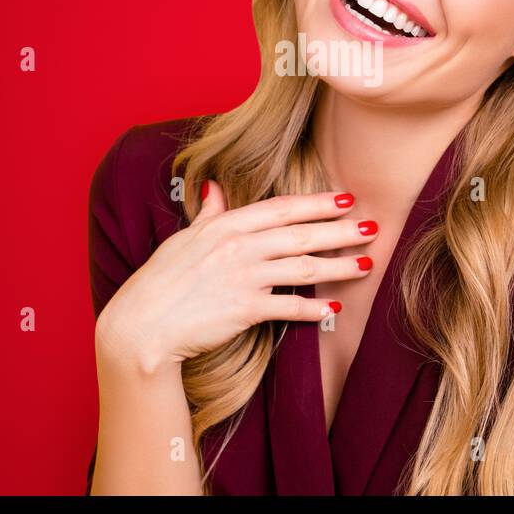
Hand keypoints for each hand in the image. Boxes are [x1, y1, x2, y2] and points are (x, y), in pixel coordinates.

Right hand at [95, 183, 377, 376]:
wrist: (141, 325)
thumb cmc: (160, 281)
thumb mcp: (184, 239)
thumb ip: (209, 214)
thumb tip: (216, 188)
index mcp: (226, 225)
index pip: (281, 208)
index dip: (316, 203)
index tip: (346, 198)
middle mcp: (239, 247)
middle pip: (301, 235)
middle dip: (340, 231)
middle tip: (372, 228)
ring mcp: (243, 278)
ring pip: (303, 268)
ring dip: (338, 266)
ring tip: (365, 264)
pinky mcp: (244, 310)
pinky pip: (288, 307)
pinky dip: (312, 310)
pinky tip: (333, 308)